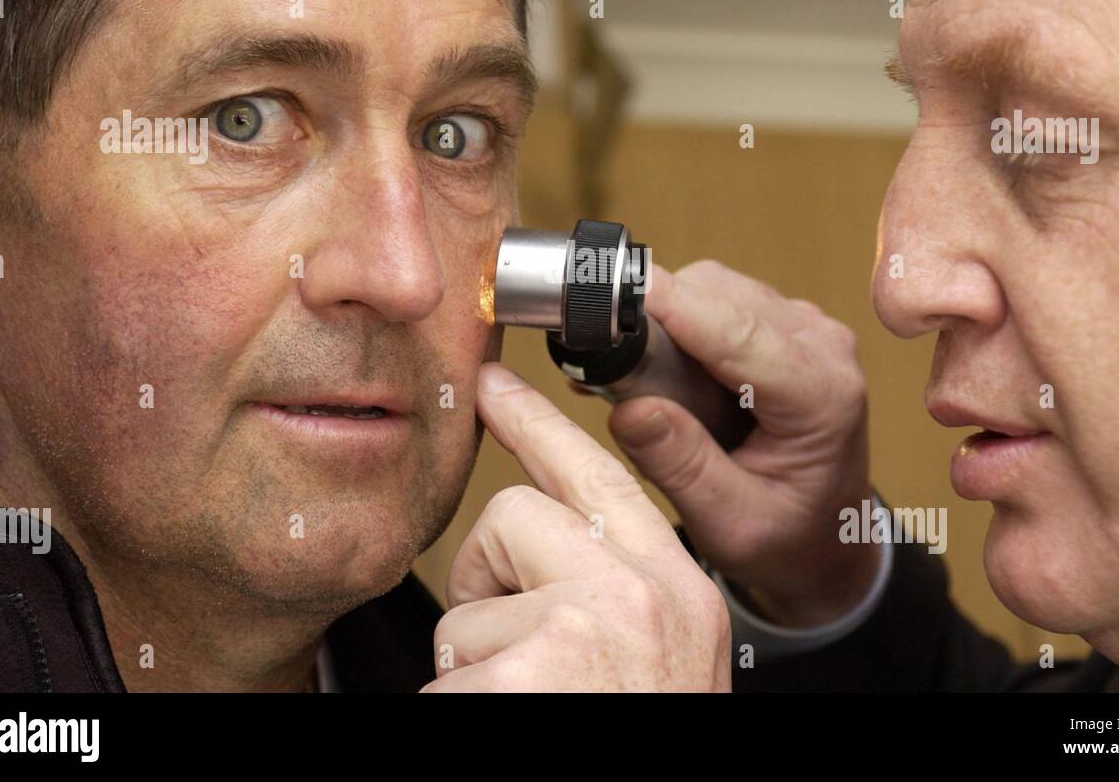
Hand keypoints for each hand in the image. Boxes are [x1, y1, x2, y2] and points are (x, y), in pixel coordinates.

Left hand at [422, 362, 731, 691]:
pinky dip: (457, 708)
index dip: (536, 423)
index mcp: (678, 590)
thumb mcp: (674, 654)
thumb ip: (622, 594)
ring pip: (464, 614)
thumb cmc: (653, 733)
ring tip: (528, 700)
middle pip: (510, 514)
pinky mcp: (520, 678)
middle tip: (506, 652)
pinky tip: (501, 719)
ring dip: (473, 670)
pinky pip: (440, 680)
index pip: (599, 477)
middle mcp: (636, 596)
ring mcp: (577, 631)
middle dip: (483, 575)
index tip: (493, 384)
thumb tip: (545, 564)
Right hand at [607, 261, 876, 627]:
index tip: (610, 296)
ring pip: (710, 287)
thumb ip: (682, 466)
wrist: (824, 540)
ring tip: (639, 385)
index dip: (671, 307)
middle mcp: (822, 347)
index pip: (738, 333)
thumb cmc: (787, 539)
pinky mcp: (782, 322)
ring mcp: (805, 327)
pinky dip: (676, 322)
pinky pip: (716, 296)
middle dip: (654, 322)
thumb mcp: (729, 524)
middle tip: (610, 377)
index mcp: (822, 397)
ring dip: (663, 323)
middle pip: (716, 295)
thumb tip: (630, 408)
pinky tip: (660, 374)